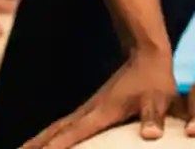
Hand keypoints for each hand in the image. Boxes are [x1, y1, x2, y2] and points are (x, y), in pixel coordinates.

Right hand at [25, 50, 176, 148]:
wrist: (145, 54)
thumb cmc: (154, 79)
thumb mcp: (158, 99)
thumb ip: (152, 117)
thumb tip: (150, 136)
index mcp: (102, 113)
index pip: (73, 134)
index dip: (55, 147)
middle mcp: (89, 111)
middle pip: (55, 131)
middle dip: (35, 145)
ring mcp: (88, 108)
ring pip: (57, 127)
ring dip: (38, 140)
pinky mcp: (92, 107)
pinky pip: (65, 125)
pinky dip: (51, 134)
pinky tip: (48, 141)